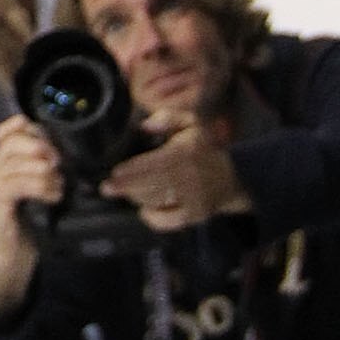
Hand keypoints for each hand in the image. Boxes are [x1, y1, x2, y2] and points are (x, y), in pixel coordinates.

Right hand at [0, 114, 58, 321]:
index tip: (52, 143)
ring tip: (59, 186)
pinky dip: (38, 187)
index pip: (10, 128)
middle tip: (59, 163)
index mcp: (5, 158)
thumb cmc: (33, 217)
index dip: (31, 129)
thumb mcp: (42, 186)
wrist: (16, 252)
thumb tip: (75, 153)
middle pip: (13, 140)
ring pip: (17, 161)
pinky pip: (17, 184)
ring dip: (43, 172)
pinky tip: (53, 196)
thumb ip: (48, 166)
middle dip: (40, 147)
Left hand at [102, 123, 250, 230]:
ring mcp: (194, 199)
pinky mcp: (196, 215)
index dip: (132, 170)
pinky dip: (154, 219)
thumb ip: (167, 117)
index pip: (153, 164)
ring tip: (122, 193)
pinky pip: (171, 222)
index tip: (114, 172)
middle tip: (107, 188)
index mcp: (186, 153)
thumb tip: (144, 125)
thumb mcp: (191, 123)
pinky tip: (144, 211)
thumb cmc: (204, 149)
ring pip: (158, 202)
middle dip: (126, 187)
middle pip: (152, 185)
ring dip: (137, 198)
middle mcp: (190, 177)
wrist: (232, 177)